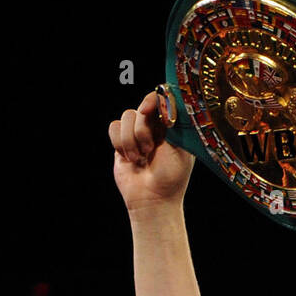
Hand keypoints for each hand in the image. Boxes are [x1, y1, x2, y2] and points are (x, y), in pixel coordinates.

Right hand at [109, 90, 194, 213]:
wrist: (152, 199)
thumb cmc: (171, 177)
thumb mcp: (181, 147)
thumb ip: (175, 120)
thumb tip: (164, 98)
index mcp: (173, 125)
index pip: (162, 97)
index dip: (152, 100)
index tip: (147, 112)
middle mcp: (156, 126)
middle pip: (142, 107)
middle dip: (143, 130)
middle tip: (150, 150)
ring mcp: (138, 132)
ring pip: (126, 116)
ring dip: (132, 141)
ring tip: (141, 159)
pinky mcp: (122, 142)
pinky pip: (114, 127)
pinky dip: (120, 143)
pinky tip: (129, 159)